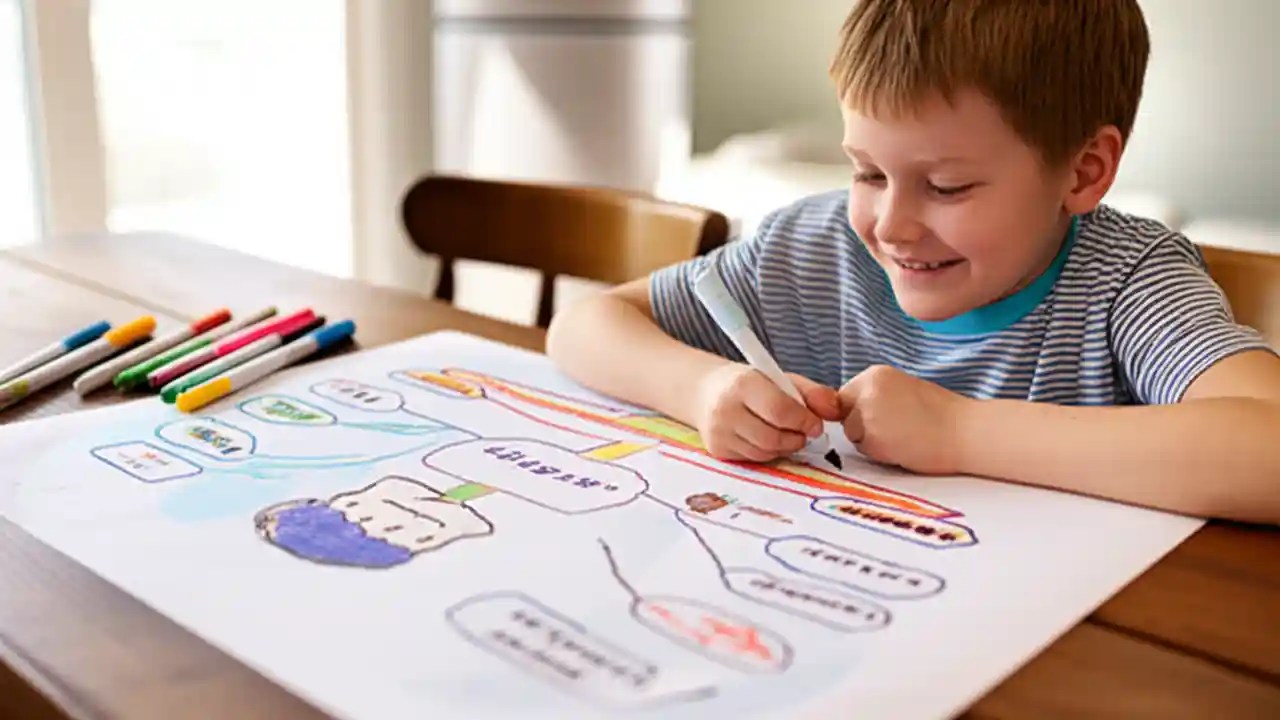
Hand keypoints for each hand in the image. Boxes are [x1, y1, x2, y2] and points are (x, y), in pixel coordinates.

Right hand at [694, 363, 842, 461]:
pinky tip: (767, 438)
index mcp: (743, 384)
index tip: (815, 424)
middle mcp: (726, 409)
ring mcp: (719, 433)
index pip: (779, 411)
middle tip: (803, 432)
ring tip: (786, 434)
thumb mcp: (780, 378)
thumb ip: (811, 393)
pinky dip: (767, 452)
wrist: (705, 391)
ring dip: (784, 447)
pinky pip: (753, 459)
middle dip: (795, 438)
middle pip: (772, 437)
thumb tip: (834, 411)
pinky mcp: (717, 450)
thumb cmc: (749, 383)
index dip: (803, 421)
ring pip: (764, 452)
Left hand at [838, 365, 971, 473]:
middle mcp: (867, 389)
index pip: (847, 396)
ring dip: (870, 441)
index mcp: (875, 374)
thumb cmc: (941, 415)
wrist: (965, 431)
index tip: (887, 417)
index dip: (862, 412)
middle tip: (896, 429)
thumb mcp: (903, 390)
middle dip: (861, 425)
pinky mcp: (873, 436)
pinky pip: (865, 450)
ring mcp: (868, 412)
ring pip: (853, 434)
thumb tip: (850, 410)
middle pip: (845, 414)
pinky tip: (904, 447)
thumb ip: (876, 396)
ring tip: (902, 438)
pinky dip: (879, 453)